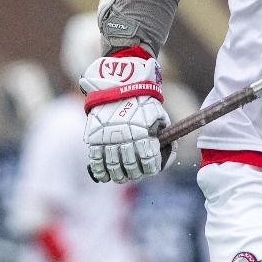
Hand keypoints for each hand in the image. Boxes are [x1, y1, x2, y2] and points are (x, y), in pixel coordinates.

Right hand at [81, 49, 167, 181]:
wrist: (119, 84)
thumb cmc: (143, 102)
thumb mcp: (159, 115)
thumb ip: (164, 136)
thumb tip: (167, 155)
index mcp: (143, 133)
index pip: (148, 161)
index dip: (151, 169)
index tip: (151, 170)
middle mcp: (125, 137)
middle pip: (130, 166)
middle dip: (135, 174)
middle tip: (136, 174)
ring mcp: (107, 138)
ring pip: (113, 166)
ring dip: (119, 175)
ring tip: (121, 177)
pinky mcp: (94, 137)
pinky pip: (95, 160)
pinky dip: (100, 171)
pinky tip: (104, 176)